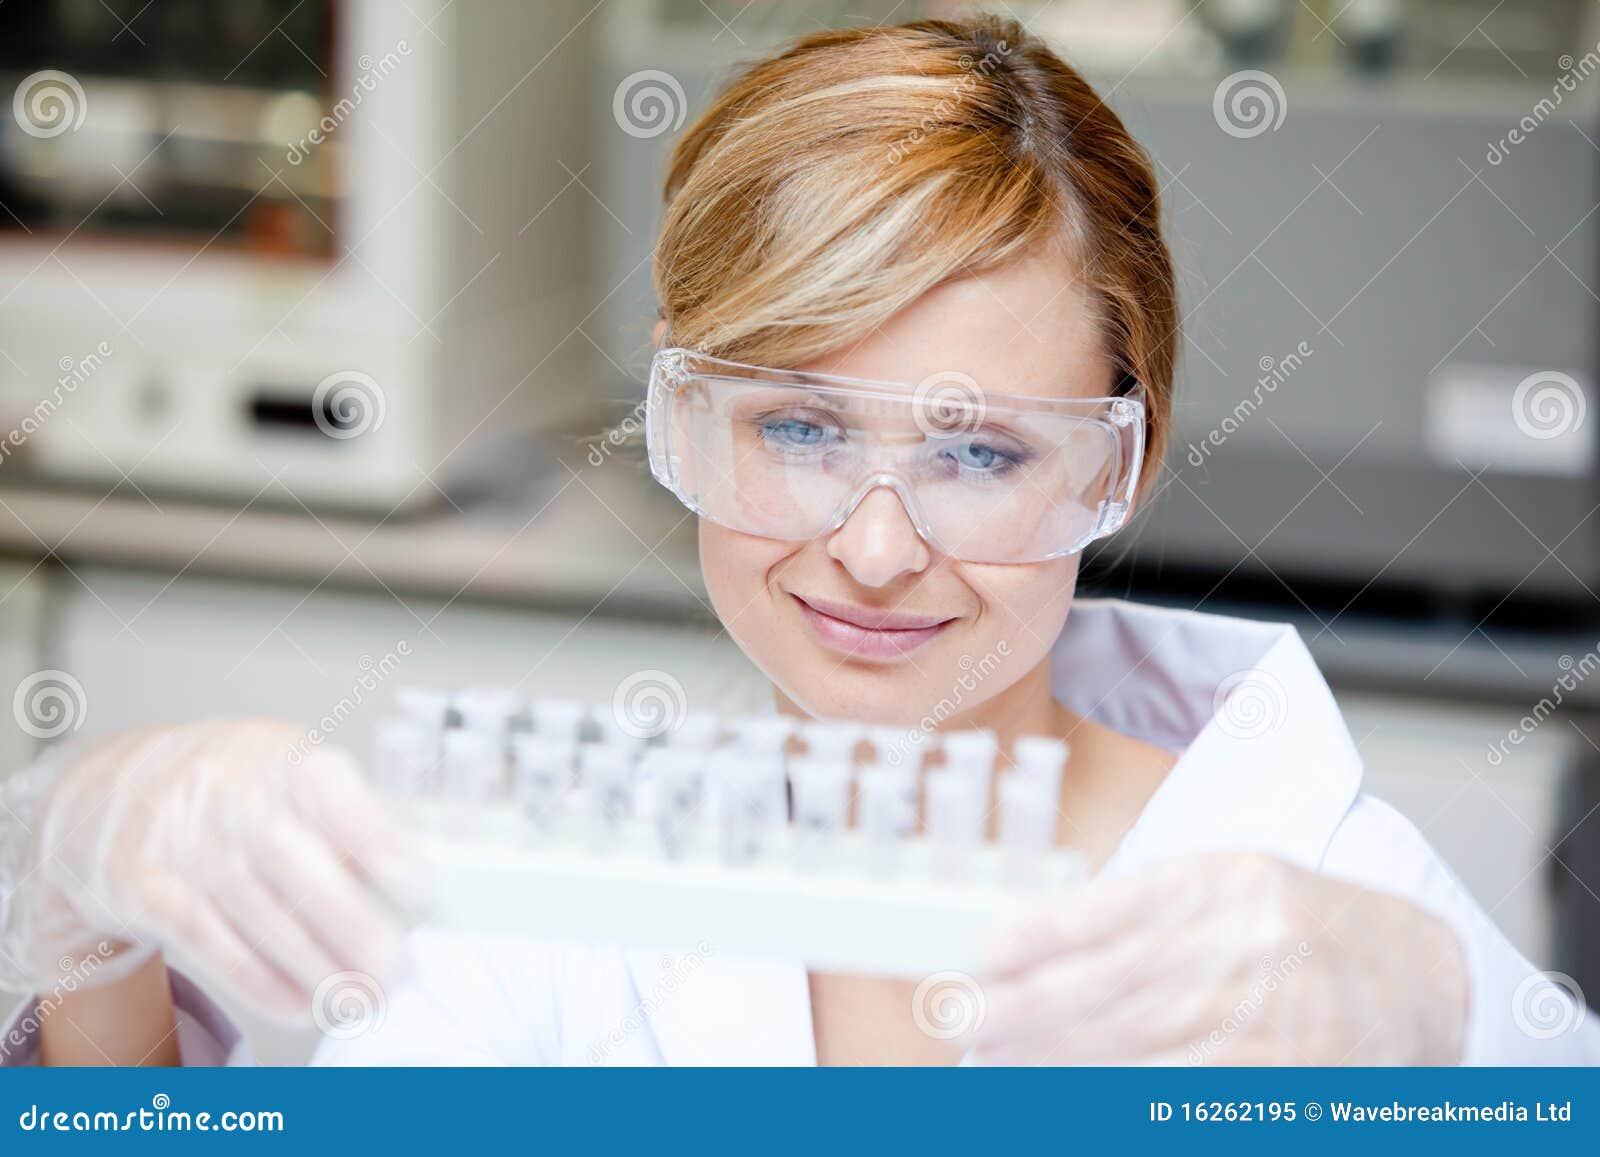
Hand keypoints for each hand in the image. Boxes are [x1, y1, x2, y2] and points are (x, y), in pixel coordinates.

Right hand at [6, 719, 419, 1023]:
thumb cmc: (228, 789)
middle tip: (395, 967)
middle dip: (351, 922)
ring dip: (314, 964)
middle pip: (292, 860)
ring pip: (253, 910)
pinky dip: (257, 980)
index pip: (333, 791)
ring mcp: (179, 838)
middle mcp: (228, 790)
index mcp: (282, 755)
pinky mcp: (142, 887)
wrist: (106, 793)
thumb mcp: (286, 775)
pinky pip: (207, 940)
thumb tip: (404, 892)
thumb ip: (343, 820)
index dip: (377, 841)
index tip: (418, 891)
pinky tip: (299, 1004)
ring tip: (359, 999)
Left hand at [972, 851, 1467, 1064]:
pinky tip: (1074, 1094)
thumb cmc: (1296, 924)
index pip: (1121, 906)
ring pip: (1151, 1044)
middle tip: (973, 1019)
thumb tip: (1031, 945)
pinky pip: (1193, 1094)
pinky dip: (1127, 1097)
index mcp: (1228, 879)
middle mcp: (1253, 942)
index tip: (985, 954)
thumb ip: (1136, 909)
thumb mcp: (1224, 884)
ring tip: (1000, 1060)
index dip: (1046, 934)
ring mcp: (1277, 1016)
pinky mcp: (1289, 1079)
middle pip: (1126, 983)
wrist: (1418, 974)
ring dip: (1064, 1057)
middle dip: (1036, 1006)